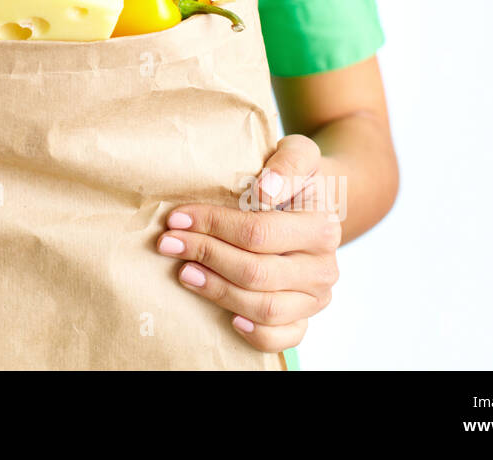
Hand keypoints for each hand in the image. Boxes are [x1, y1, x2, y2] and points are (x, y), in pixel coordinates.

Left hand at [155, 134, 340, 352]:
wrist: (315, 203)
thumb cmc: (293, 178)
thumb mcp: (297, 154)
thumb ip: (289, 163)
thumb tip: (266, 191)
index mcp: (322, 227)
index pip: (258, 232)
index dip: (213, 225)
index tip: (176, 218)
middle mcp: (324, 267)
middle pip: (256, 272)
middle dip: (206, 256)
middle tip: (168, 244)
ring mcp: (315, 298)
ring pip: (265, 308)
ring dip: (218, 291)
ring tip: (184, 272)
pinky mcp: (304, 318)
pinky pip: (281, 338)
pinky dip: (254, 333)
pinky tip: (228, 318)